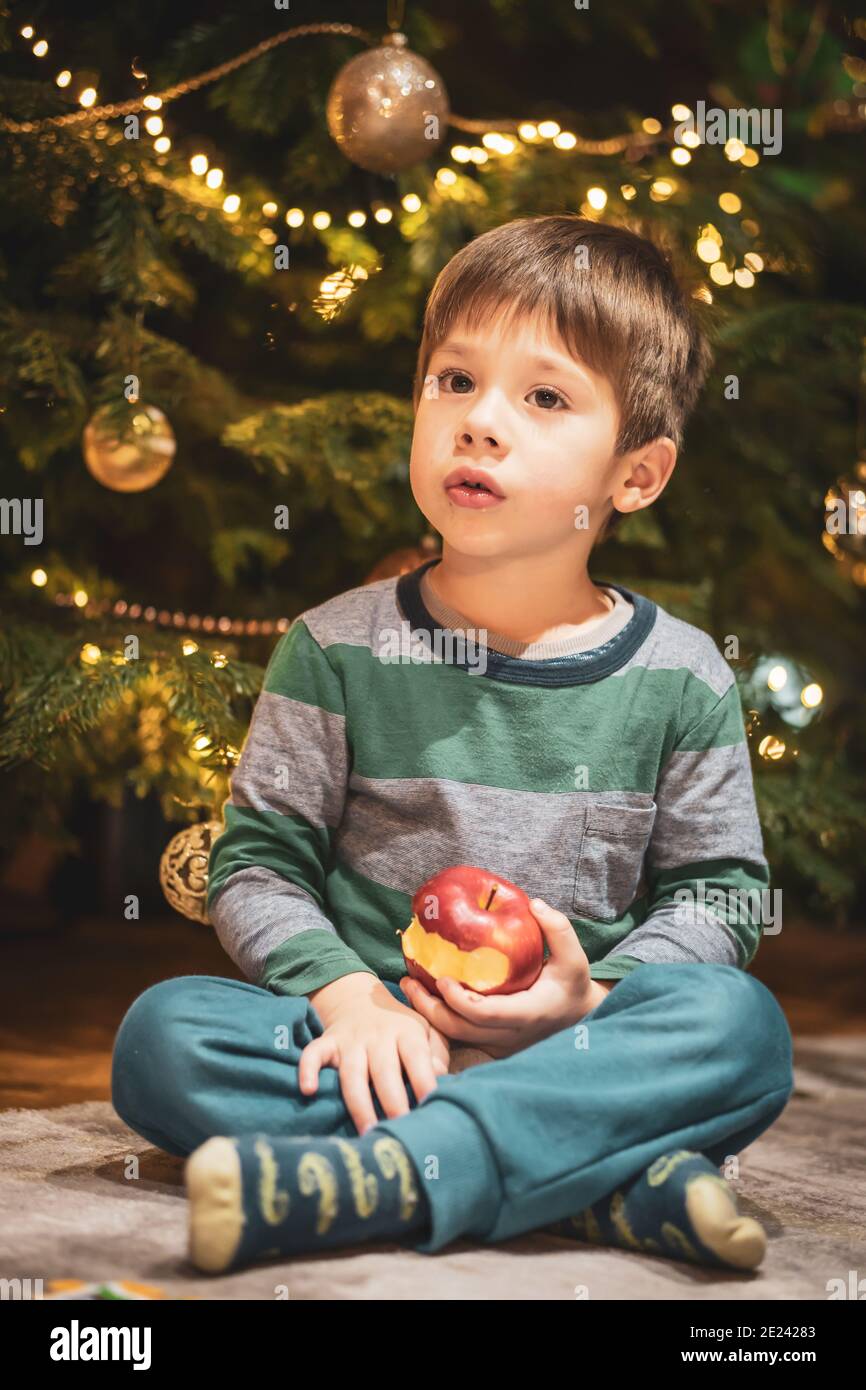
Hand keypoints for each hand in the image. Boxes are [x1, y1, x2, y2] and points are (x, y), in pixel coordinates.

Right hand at [299, 977, 450, 1135]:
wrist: (359, 999)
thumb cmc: (400, 1026)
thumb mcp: (425, 1029)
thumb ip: (436, 1053)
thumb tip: (441, 1078)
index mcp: (406, 1032)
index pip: (417, 1057)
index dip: (424, 1082)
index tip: (430, 1107)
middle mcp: (377, 1036)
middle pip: (384, 1070)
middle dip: (392, 1102)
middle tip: (400, 1129)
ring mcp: (350, 1040)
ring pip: (352, 1073)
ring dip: (359, 1103)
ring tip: (367, 1132)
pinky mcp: (327, 1043)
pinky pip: (313, 1054)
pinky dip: (308, 1069)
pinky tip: (309, 1090)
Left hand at [400, 897, 613, 1059]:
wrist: (577, 1019)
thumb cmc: (572, 984)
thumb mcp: (575, 957)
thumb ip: (558, 929)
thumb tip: (534, 904)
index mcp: (528, 1014)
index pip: (487, 1015)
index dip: (460, 1001)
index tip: (442, 979)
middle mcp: (510, 1035)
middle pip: (461, 1030)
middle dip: (429, 1009)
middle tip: (408, 981)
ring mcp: (500, 1044)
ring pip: (456, 1037)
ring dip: (429, 1014)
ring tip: (409, 986)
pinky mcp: (492, 1046)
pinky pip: (460, 1036)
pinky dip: (439, 1018)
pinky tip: (425, 995)